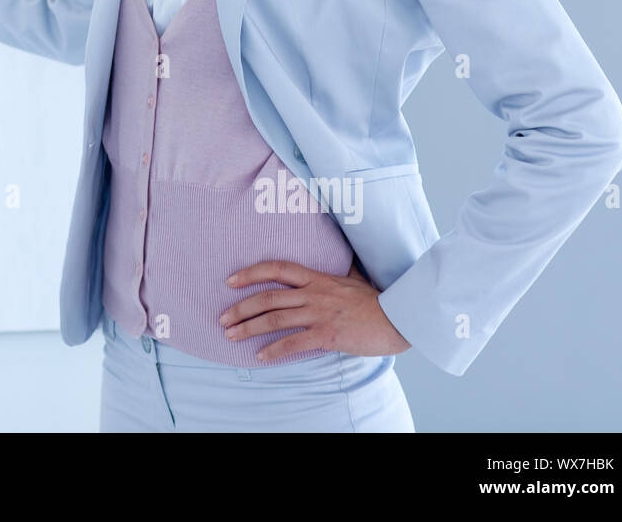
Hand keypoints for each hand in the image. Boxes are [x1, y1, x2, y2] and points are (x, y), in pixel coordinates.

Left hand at [219, 259, 410, 362]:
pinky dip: (274, 349)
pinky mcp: (327, 334)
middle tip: (222, 319)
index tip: (230, 280)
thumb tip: (332, 264)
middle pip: (267, 296)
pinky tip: (260, 356)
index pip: (277, 268)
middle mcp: (314, 292)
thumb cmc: (376, 301)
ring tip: (231, 336)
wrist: (399, 317)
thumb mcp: (353, 279)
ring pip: (274, 318)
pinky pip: (293, 342)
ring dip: (248, 328)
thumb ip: (336, 274)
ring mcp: (319, 313)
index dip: (251, 273)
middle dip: (240, 308)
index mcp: (317, 278)